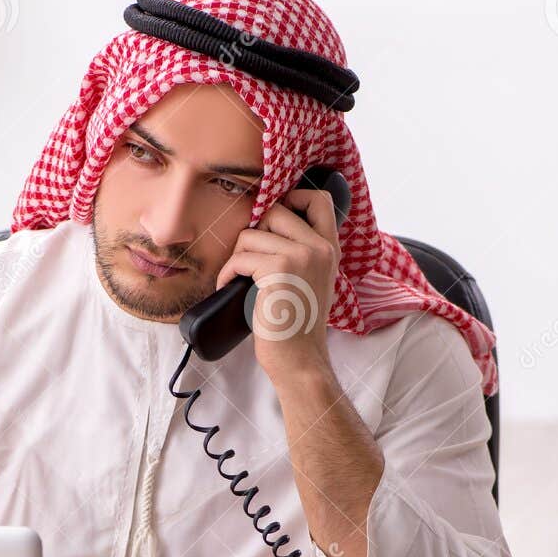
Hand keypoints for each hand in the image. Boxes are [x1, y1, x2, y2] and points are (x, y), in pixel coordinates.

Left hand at [213, 188, 341, 381]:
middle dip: (254, 233)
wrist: (300, 359)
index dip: (292, 198)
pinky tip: (229, 287)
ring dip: (238, 256)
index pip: (318, 199)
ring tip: (239, 278)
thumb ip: (302, 252)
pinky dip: (228, 273)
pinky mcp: (279, 269)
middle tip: (250, 261)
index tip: (272, 222)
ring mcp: (301, 256)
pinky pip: (240, 257)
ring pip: (252, 234)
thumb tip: (266, 226)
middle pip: (275, 211)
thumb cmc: (297, 325)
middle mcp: (319, 248)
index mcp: (330, 248)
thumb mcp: (311, 280)